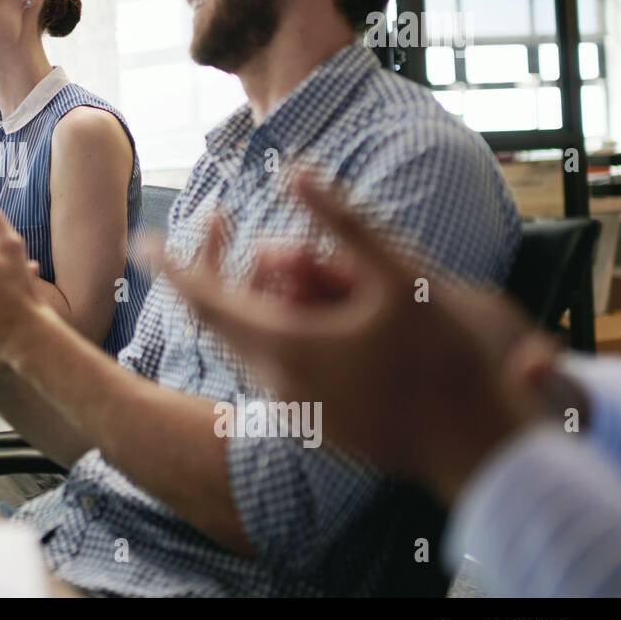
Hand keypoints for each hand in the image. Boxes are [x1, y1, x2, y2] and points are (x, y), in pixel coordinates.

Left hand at [162, 171, 545, 500]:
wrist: (478, 448)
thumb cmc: (446, 359)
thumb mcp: (401, 276)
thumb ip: (344, 221)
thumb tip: (294, 171)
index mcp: (285, 346)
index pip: (205, 298)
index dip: (171, 265)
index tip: (141, 241)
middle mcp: (276, 381)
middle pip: (220, 316)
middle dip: (211, 267)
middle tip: (214, 220)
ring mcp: (293, 407)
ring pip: (247, 340)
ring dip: (252, 297)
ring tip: (285, 257)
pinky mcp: (312, 422)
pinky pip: (271, 364)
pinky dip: (273, 327)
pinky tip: (304, 306)